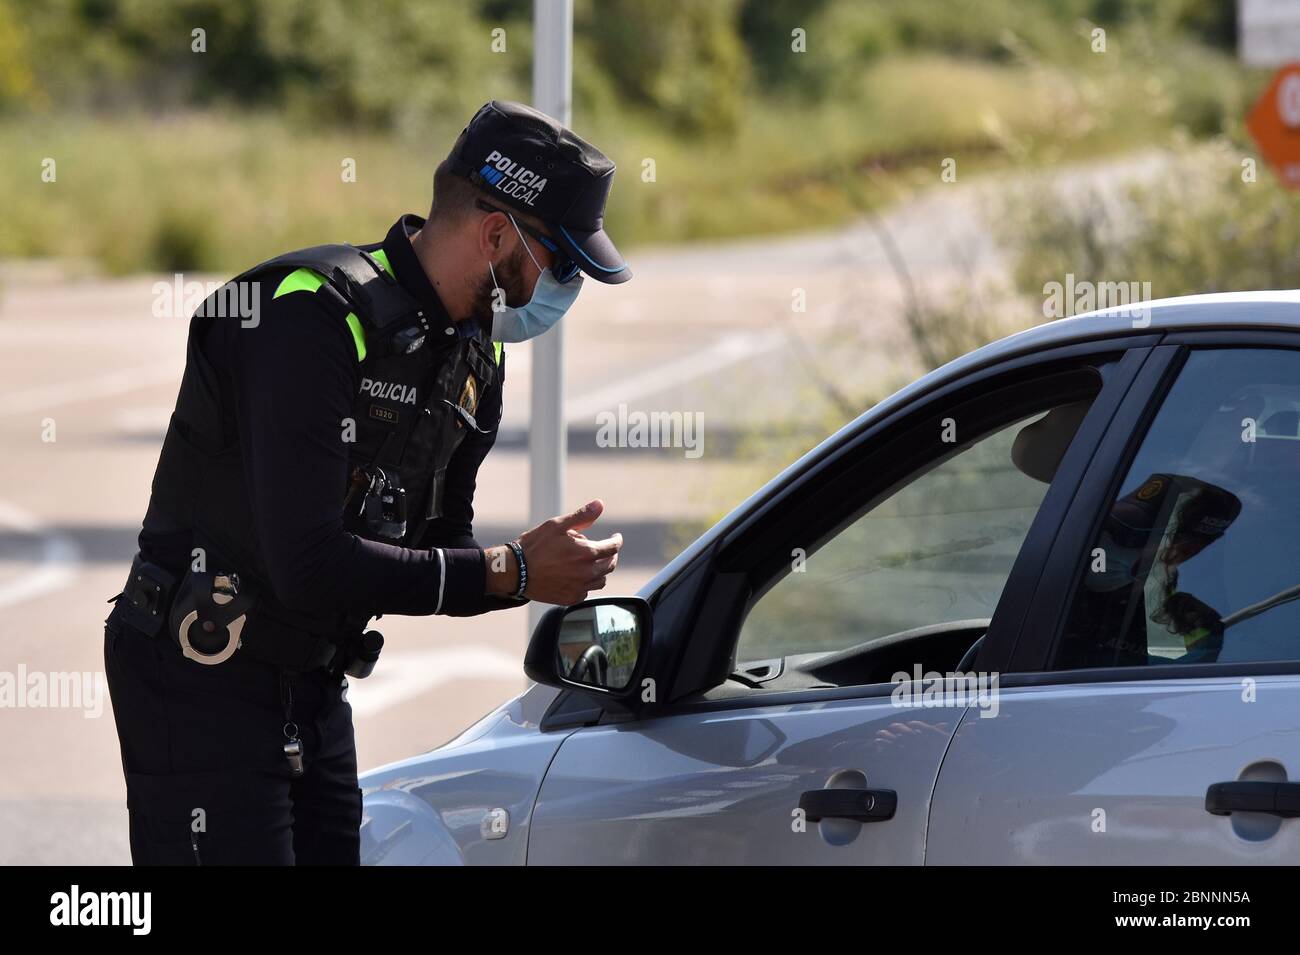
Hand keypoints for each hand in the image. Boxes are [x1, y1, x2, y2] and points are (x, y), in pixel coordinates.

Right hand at [490, 499, 621, 604]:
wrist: (516, 572)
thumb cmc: (535, 546)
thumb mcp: (557, 525)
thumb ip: (581, 516)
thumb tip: (599, 504)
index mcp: (587, 553)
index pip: (613, 547)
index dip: (617, 540)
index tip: (616, 537)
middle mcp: (587, 573)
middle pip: (610, 564)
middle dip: (610, 554)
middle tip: (605, 549)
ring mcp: (580, 587)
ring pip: (601, 580)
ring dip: (601, 570)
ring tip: (591, 562)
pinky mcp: (571, 598)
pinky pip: (587, 591)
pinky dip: (588, 583)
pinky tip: (579, 575)